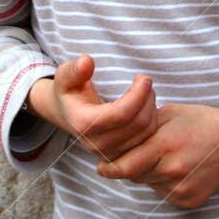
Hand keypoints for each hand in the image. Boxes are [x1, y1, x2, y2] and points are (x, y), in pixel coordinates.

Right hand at [29, 54, 156, 162]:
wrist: (67, 115)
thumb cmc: (70, 92)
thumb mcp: (65, 77)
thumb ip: (74, 70)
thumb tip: (86, 62)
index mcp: (83, 124)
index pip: (120, 114)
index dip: (138, 95)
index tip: (144, 77)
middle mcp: (97, 144)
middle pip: (137, 123)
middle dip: (147, 98)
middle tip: (145, 81)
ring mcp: (110, 153)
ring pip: (146, 132)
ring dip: (151, 108)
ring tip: (145, 91)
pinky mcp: (122, 156)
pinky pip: (148, 140)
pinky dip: (153, 120)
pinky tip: (146, 105)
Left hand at [95, 103, 218, 209]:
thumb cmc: (199, 121)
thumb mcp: (167, 115)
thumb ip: (139, 131)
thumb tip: (113, 144)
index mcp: (164, 146)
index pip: (124, 167)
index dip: (109, 168)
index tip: (100, 167)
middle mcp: (172, 171)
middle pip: (134, 176)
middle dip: (130, 166)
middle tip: (138, 154)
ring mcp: (181, 189)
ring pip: (148, 185)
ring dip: (148, 174)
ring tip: (165, 156)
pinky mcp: (189, 200)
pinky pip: (163, 193)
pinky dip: (163, 183)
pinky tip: (178, 167)